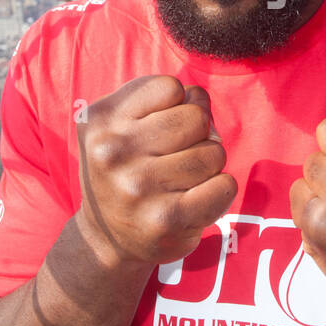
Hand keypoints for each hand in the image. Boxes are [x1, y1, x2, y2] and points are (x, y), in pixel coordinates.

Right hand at [74, 75, 236, 267]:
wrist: (104, 237)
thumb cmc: (125, 169)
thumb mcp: (123, 124)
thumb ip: (164, 101)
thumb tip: (202, 101)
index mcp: (101, 120)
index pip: (170, 88)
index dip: (179, 104)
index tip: (162, 126)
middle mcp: (113, 152)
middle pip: (197, 118)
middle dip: (199, 134)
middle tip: (178, 154)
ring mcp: (138, 187)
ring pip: (214, 152)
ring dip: (209, 164)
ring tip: (182, 179)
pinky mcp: (166, 219)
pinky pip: (224, 186)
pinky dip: (220, 189)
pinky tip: (196, 198)